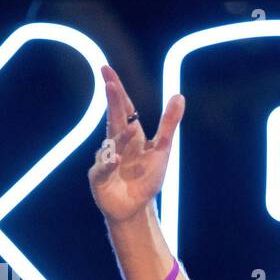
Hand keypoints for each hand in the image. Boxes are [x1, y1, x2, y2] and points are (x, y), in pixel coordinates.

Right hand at [88, 65, 184, 223]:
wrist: (135, 208)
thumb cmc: (146, 178)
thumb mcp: (162, 149)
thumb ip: (169, 123)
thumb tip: (179, 95)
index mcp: (130, 135)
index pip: (123, 108)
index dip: (117, 90)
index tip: (106, 70)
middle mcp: (115, 144)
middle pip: (114, 118)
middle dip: (112, 101)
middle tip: (109, 83)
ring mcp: (105, 159)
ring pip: (111, 144)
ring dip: (121, 137)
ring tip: (131, 129)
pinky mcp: (99, 178)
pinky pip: (103, 168)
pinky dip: (109, 164)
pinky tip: (116, 159)